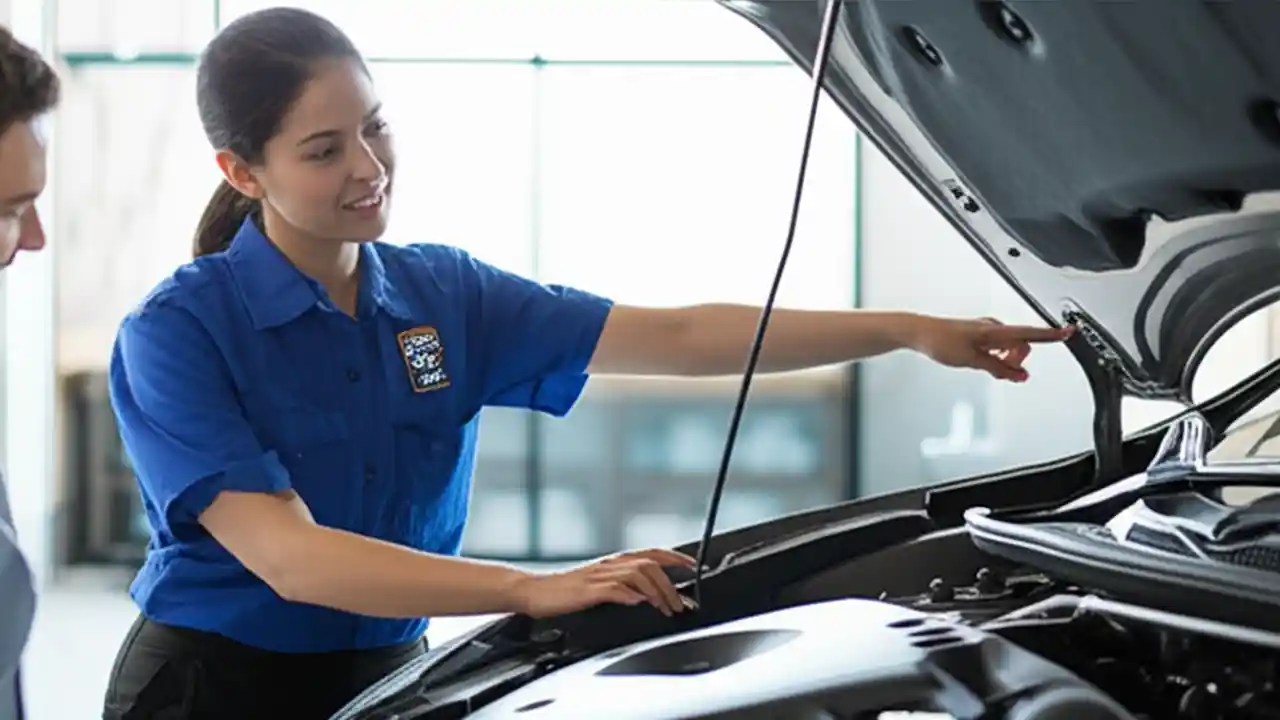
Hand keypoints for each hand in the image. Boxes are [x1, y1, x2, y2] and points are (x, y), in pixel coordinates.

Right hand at [508, 548, 696, 618]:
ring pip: (636, 574)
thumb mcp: (598, 585)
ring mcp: (598, 576)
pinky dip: (629, 595)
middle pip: (649, 565)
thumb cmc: (565, 591)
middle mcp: (609, 564)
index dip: (674, 557)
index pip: (651, 553)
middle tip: (680, 604)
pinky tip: (638, 602)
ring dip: (656, 592)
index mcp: (613, 562)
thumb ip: (622, 586)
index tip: (692, 566)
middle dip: (669, 584)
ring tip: (665, 608)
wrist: (534, 592)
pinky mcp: (586, 590)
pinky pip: (613, 589)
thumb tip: (649, 596)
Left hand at [908, 315, 1073, 381]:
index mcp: (995, 331)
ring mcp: (985, 329)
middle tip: (1003, 373)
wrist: (919, 332)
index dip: (1052, 335)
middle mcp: (993, 327)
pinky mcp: (978, 333)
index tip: (1070, 332)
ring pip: (1009, 346)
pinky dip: (997, 356)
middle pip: (1021, 345)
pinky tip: (984, 362)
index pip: (1030, 333)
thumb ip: (999, 369)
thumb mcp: (972, 361)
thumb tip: (1020, 376)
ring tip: (988, 368)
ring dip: (1006, 360)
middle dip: (1017, 361)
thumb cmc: (941, 341)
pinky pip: (997, 345)